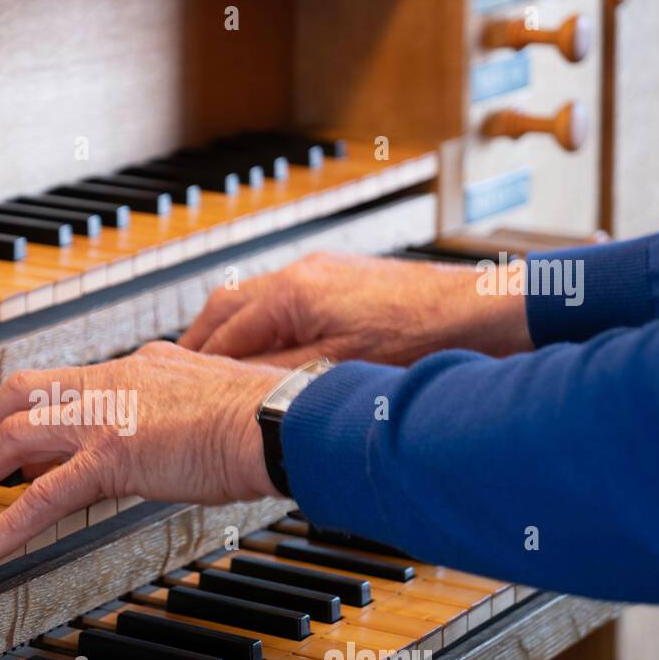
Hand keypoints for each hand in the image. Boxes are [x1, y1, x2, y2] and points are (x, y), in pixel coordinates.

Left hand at [0, 341, 287, 564]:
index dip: (27, 412)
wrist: (283, 421)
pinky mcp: (111, 457)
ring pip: (13, 436)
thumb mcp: (213, 397)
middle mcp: (113, 382)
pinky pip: (40, 497)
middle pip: (18, 394)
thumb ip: (180, 407)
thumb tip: (172, 430)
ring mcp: (107, 418)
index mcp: (139, 367)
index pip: (65, 385)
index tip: (8, 438)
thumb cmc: (268, 416)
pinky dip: (4, 526)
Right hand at [178, 251, 533, 366]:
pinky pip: (284, 299)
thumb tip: (231, 388)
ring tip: (222, 366)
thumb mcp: (333, 371)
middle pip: (225, 306)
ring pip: (253, 300)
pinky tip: (272, 349)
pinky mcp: (344, 280)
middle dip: (201, 341)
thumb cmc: (420, 340)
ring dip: (233, 332)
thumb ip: (274, 375)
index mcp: (291, 293)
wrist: (479, 314)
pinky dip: (264, 325)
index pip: (221, 332)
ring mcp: (323, 272)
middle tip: (183, 373)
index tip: (179, 388)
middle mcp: (301, 272)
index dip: (196, 365)